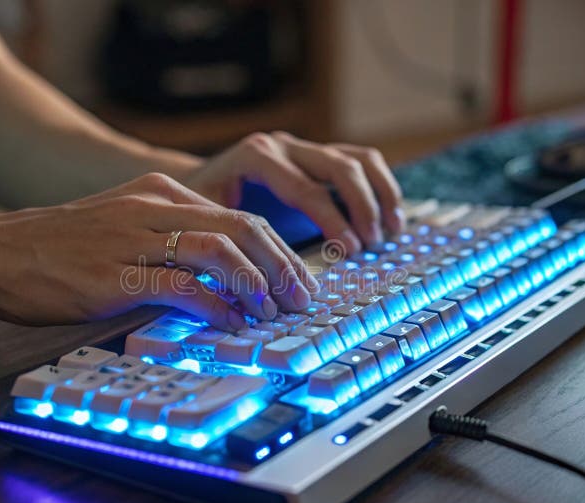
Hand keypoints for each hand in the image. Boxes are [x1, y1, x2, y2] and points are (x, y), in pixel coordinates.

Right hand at [0, 173, 318, 330]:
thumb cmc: (58, 247)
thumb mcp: (122, 225)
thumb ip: (170, 240)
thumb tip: (219, 275)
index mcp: (161, 193)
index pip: (239, 217)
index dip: (276, 251)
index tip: (295, 280)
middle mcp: (154, 207)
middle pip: (242, 229)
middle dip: (281, 267)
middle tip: (299, 300)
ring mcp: (134, 239)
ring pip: (220, 252)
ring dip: (256, 286)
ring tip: (270, 314)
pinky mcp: (114, 275)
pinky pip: (182, 287)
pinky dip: (216, 306)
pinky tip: (230, 322)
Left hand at [181, 131, 404, 254]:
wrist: (193, 181)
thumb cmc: (197, 207)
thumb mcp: (207, 219)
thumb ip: (236, 239)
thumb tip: (267, 277)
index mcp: (257, 156)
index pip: (305, 189)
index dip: (333, 221)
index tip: (350, 251)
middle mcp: (283, 144)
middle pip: (339, 167)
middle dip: (362, 208)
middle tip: (371, 245)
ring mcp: (303, 146)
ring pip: (358, 158)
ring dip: (381, 193)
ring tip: (391, 231)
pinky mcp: (318, 154)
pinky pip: (362, 160)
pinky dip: (382, 185)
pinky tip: (391, 215)